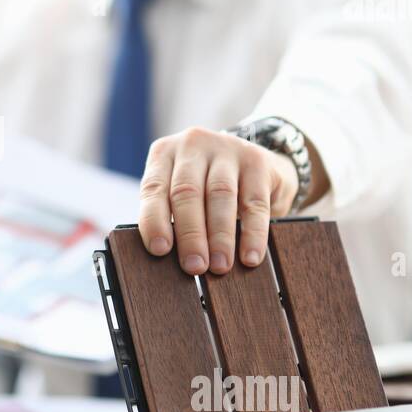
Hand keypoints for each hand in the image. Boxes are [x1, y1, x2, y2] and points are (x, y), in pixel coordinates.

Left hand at [138, 127, 298, 274]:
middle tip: (194, 266)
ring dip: (220, 236)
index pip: (154, 189)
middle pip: (187, 192)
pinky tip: (250, 256)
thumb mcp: (182, 191)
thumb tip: (165, 257)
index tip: (159, 250)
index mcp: (164, 154)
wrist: (253, 163)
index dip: (155, 220)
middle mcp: (192, 144)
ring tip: (220, 266)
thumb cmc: (205, 187)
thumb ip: (171, 214)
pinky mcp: (257, 160)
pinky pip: (254, 201)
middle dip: (190, 234)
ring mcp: (226, 148)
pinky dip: (253, 233)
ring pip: (220, 195)